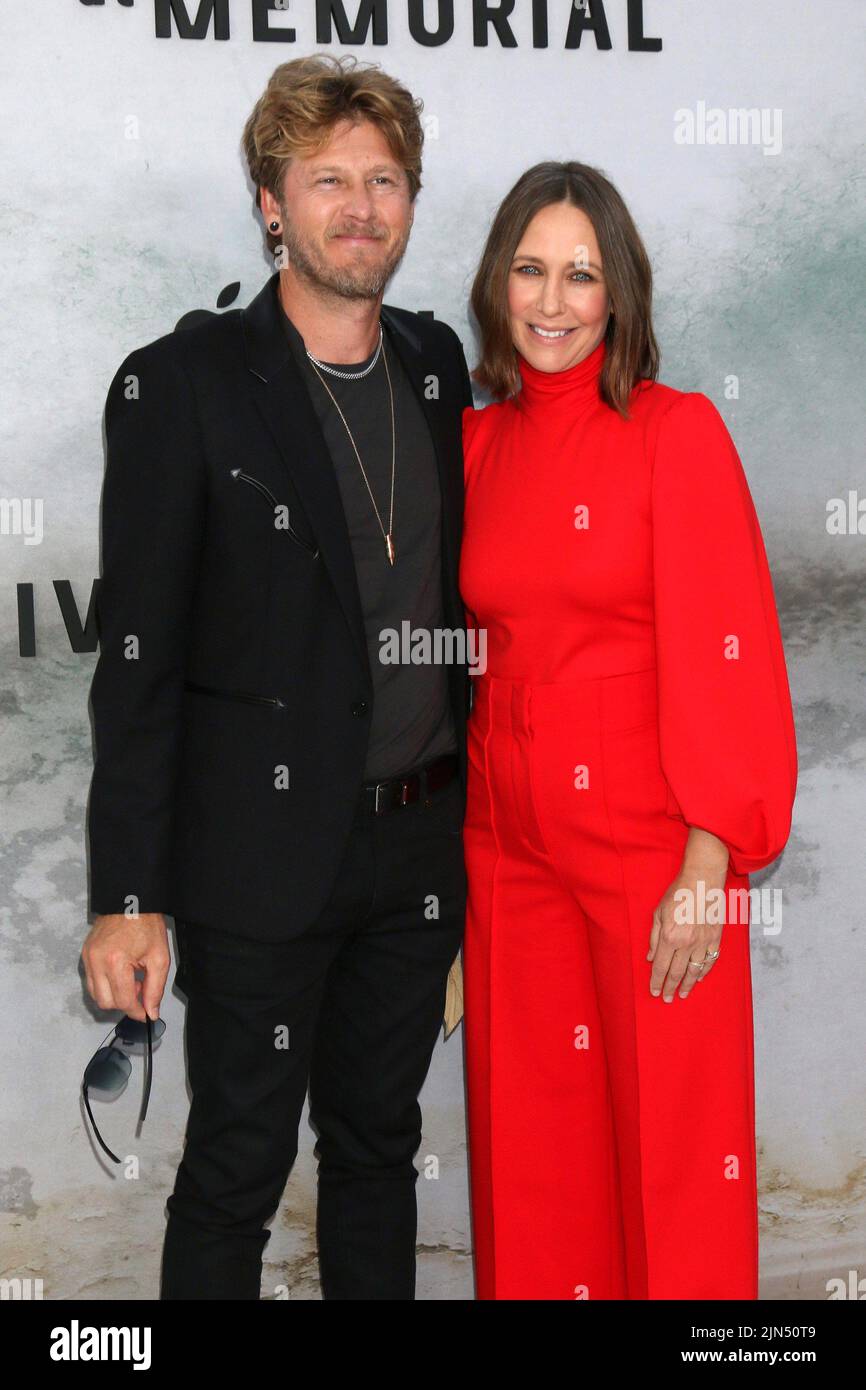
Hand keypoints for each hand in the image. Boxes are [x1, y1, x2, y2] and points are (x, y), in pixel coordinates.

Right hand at [82, 912, 169, 1022]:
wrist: (131, 901)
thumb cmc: (146, 925)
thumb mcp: (159, 958)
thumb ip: (155, 989)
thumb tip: (151, 1012)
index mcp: (115, 962)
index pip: (123, 1001)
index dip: (137, 1011)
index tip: (146, 1012)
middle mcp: (96, 961)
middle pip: (106, 1002)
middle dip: (124, 1003)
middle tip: (140, 988)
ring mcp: (87, 958)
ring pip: (95, 995)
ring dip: (114, 996)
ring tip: (131, 979)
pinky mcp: (84, 955)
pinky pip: (92, 982)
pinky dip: (105, 985)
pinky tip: (121, 973)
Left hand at [648, 828, 727, 1001]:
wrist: (703, 880)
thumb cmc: (677, 893)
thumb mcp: (658, 913)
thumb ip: (654, 938)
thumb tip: (651, 958)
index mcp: (670, 936)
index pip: (661, 966)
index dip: (657, 981)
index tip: (654, 991)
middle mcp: (687, 943)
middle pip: (677, 972)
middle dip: (670, 987)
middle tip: (666, 998)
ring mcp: (703, 942)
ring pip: (694, 971)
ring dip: (687, 984)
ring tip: (682, 994)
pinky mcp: (715, 939)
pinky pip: (710, 961)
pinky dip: (703, 972)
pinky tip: (698, 978)